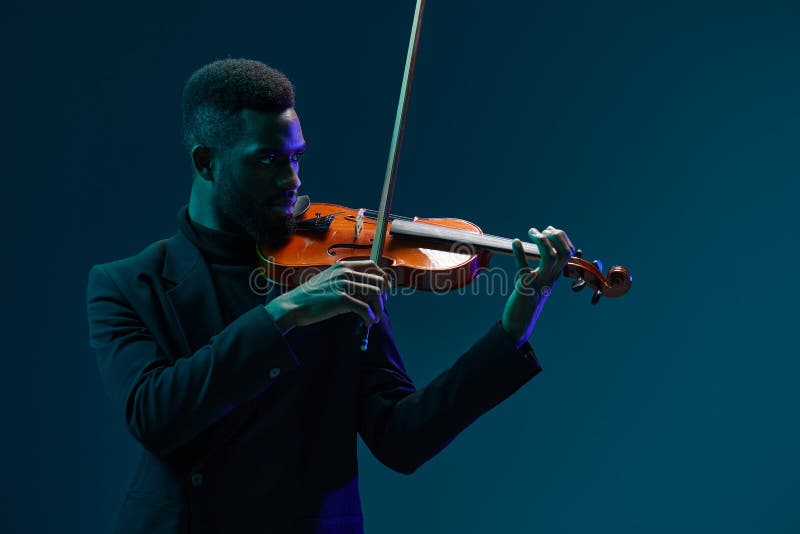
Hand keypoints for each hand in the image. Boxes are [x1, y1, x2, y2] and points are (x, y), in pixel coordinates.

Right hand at [265, 260, 389, 333]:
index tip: (385, 290)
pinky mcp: (341, 299)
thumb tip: (366, 290)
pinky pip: (365, 308)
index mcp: (343, 266)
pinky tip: (368, 322)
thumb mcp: (328, 279)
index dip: (382, 278)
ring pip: (374, 295)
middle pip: (377, 281)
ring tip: (374, 318)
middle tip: (379, 307)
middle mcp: (345, 272)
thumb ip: (346, 280)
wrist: (294, 305)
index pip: (372, 265)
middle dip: (382, 297)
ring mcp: (343, 285)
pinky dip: (370, 317)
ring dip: (378, 309)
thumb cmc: (311, 296)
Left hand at [501, 226, 574, 346]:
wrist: (521, 322)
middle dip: (555, 236)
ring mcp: (539, 283)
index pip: (568, 252)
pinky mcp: (525, 288)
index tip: (548, 230)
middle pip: (564, 252)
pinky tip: (515, 242)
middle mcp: (551, 278)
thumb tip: (541, 246)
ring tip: (531, 232)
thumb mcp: (539, 280)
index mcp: (555, 275)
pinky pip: (524, 268)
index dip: (561, 237)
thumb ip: (543, 267)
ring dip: (542, 240)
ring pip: (550, 257)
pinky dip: (519, 253)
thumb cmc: (528, 299)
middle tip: (541, 230)